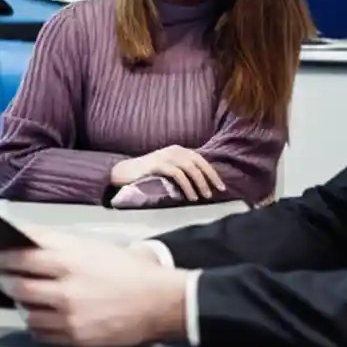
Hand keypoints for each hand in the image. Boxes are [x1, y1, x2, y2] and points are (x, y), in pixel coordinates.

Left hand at [0, 229, 188, 346]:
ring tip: (22, 297)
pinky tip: (39, 315)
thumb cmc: (127, 271)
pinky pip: (41, 333)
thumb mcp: (92, 246)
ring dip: (20, 303)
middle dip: (5, 280)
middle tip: (3, 276)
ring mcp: (69, 315)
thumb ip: (57, 244)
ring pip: (26, 311)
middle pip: (17, 285)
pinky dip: (35, 323)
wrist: (159, 302)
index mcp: (70, 259)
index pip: (22, 255)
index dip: (4, 255)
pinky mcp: (75, 337)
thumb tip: (27, 240)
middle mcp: (66, 287)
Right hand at [109, 146, 224, 200]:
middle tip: (218, 191)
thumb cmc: (147, 174)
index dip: (212, 172)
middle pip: (198, 162)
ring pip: (190, 168)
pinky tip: (191, 196)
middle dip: (210, 177)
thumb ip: (181, 171)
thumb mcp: (167, 169)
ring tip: (204, 196)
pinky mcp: (157, 165)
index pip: (200, 159)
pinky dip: (187, 186)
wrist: (125, 172)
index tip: (221, 186)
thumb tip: (201, 183)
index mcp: (178, 150)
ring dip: (200, 183)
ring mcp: (165, 156)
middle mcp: (173, 150)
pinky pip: (177, 174)